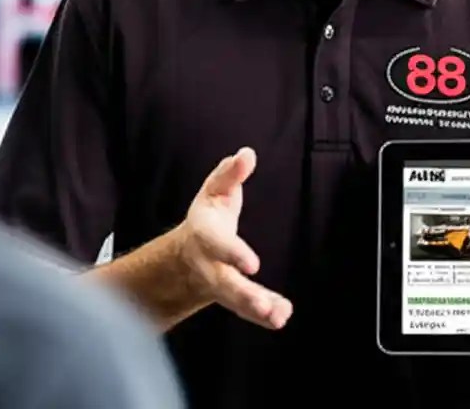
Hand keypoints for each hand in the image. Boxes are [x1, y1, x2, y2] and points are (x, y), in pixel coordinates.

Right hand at [173, 147, 292, 329]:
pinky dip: (264, 316)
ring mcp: (221, 286)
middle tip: (263, 306)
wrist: (187, 254)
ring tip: (278, 315)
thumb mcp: (215, 190)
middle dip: (245, 296)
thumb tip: (247, 154)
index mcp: (205, 236)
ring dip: (257, 310)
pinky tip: (282, 316)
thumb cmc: (208, 217)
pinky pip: (246, 310)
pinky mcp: (234, 298)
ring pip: (236, 303)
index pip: (219, 245)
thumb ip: (230, 174)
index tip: (253, 265)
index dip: (234, 254)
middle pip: (225, 284)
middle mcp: (210, 266)